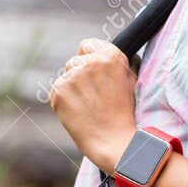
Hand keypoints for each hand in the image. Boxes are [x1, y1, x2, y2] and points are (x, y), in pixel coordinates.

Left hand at [48, 38, 136, 171]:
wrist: (114, 141)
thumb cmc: (124, 114)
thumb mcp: (130, 81)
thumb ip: (116, 64)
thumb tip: (105, 54)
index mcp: (111, 56)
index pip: (88, 45)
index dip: (89, 58)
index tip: (93, 73)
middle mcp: (90, 62)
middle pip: (75, 61)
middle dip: (80, 75)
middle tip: (93, 96)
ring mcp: (73, 76)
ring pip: (66, 76)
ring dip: (72, 88)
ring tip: (87, 106)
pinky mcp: (59, 91)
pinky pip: (57, 91)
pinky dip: (64, 101)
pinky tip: (78, 112)